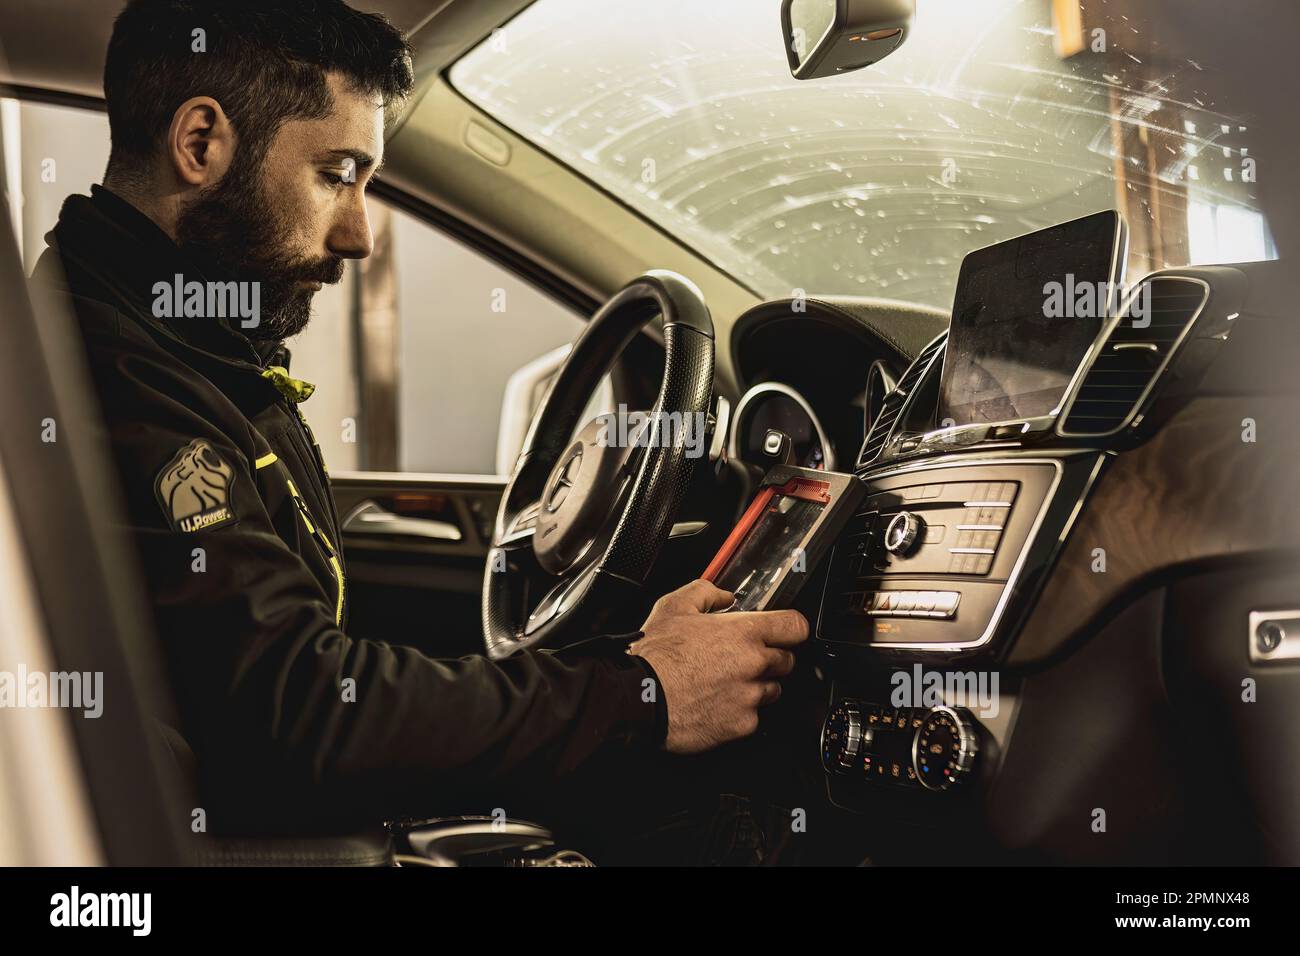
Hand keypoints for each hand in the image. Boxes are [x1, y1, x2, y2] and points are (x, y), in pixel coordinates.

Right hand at [628, 579, 807, 753]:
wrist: (638, 697)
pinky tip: (717, 704)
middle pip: (787, 660)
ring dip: (756, 686)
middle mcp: (754, 663)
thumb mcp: (675, 606)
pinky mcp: (742, 724)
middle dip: (769, 658)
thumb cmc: (656, 655)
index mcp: (744, 632)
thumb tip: (724, 596)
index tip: (784, 633)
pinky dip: (739, 712)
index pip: (796, 627)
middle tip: (741, 659)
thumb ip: (706, 592)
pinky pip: (753, 717)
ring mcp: (750, 696)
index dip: (790, 629)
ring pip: (772, 690)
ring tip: (724, 683)